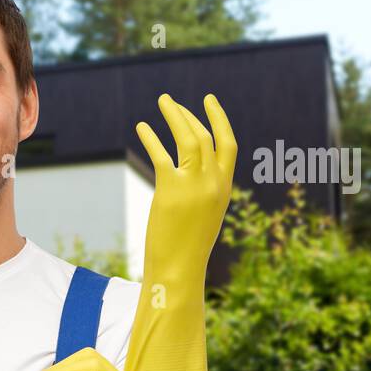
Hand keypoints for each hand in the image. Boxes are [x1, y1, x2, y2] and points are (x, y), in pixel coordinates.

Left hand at [135, 93, 237, 279]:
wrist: (179, 269)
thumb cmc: (186, 248)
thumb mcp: (201, 216)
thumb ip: (200, 192)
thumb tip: (184, 176)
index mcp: (224, 188)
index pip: (228, 145)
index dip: (219, 120)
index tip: (209, 101)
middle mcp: (214, 183)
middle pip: (206, 137)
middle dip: (188, 115)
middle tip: (171, 102)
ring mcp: (195, 186)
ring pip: (189, 138)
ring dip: (175, 116)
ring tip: (162, 102)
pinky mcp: (172, 190)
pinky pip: (162, 155)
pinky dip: (151, 138)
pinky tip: (141, 128)